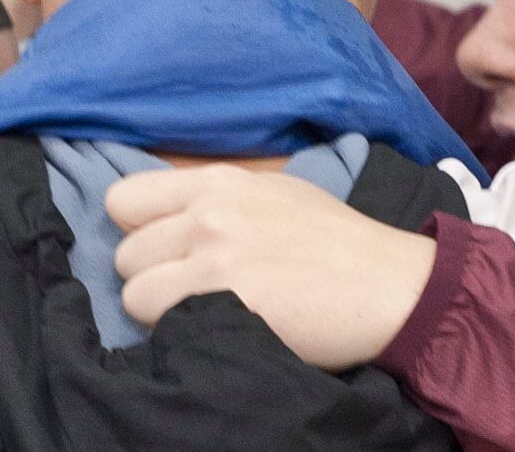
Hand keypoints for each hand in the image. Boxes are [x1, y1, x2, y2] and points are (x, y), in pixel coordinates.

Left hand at [107, 165, 436, 371]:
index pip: (124, 199)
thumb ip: (220, 201)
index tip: (166, 253)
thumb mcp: (276, 196)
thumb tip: (171, 221)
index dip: (139, 232)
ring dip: (162, 310)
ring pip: (133, 292)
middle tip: (195, 292)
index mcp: (220, 182)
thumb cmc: (339, 244)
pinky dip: (180, 333)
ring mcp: (213, 256)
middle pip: (125, 253)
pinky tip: (218, 329)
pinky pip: (159, 324)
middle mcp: (209, 212)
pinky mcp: (222, 300)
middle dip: (153, 277)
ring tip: (206, 313)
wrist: (390, 285)